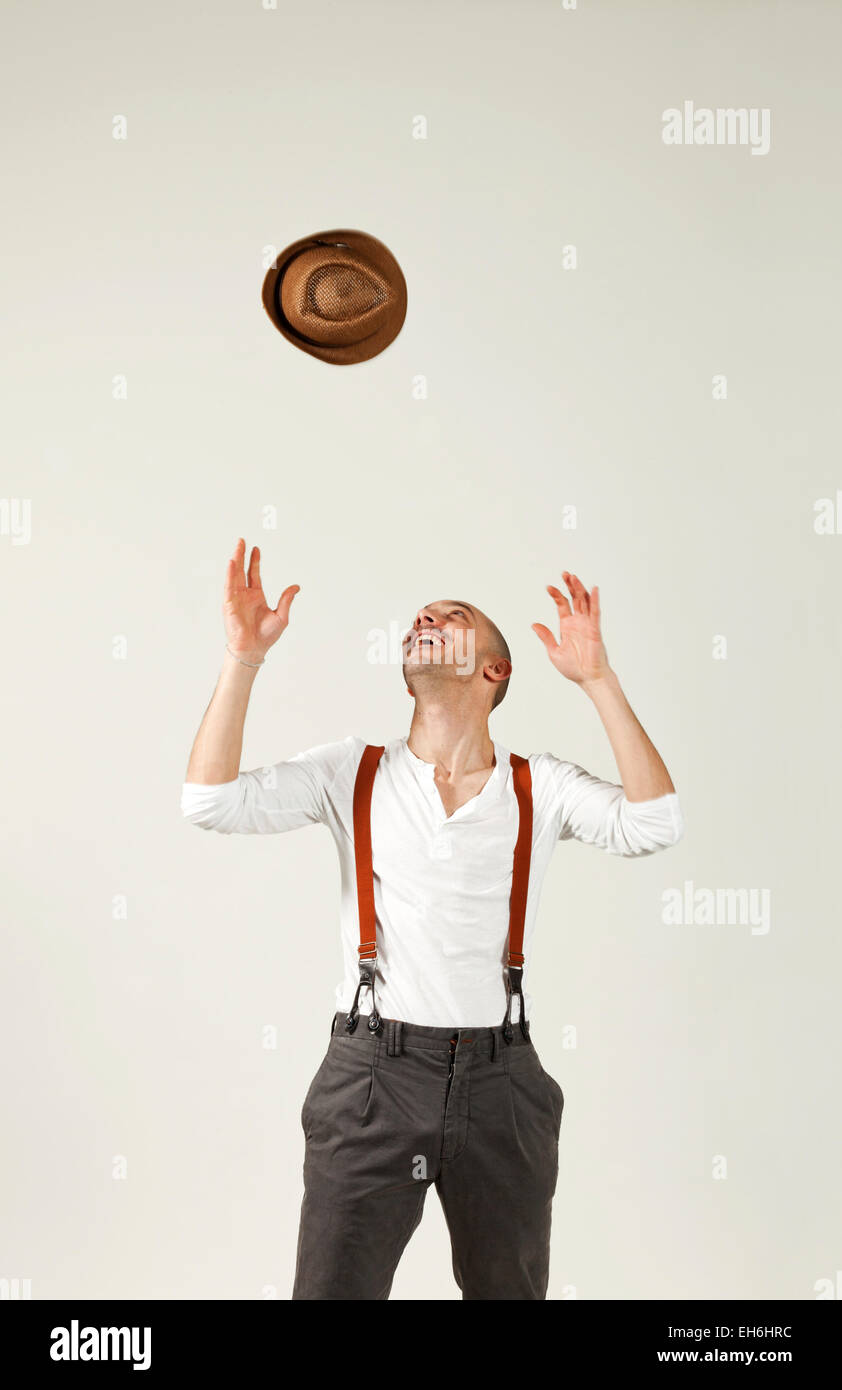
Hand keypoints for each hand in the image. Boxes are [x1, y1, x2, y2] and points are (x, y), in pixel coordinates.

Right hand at [223, 539, 298, 661]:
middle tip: (242, 541)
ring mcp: (236, 599)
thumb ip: (287, 600)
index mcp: (256, 596)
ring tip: (237, 547)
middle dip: (242, 555)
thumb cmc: (266, 636)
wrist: (255, 648)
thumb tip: (296, 587)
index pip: (253, 574)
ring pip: (234, 575)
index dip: (254, 561)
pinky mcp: (229, 604)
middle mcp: (244, 595)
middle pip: (241, 571)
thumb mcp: (282, 616)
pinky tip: (232, 563)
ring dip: (235, 561)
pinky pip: (228, 586)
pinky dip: (230, 574)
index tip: (255, 549)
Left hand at [532, 572, 609, 684]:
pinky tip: (593, 589)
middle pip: (574, 599)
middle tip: (564, 573)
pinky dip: (594, 600)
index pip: (562, 605)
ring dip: (579, 589)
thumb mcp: (554, 652)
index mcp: (567, 626)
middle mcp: (578, 622)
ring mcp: (587, 624)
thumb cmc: (574, 668)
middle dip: (569, 586)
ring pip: (584, 602)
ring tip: (573, 577)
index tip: (548, 587)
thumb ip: (546, 637)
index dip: (556, 595)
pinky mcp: (595, 630)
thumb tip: (534, 625)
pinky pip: (595, 612)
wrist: (588, 678)